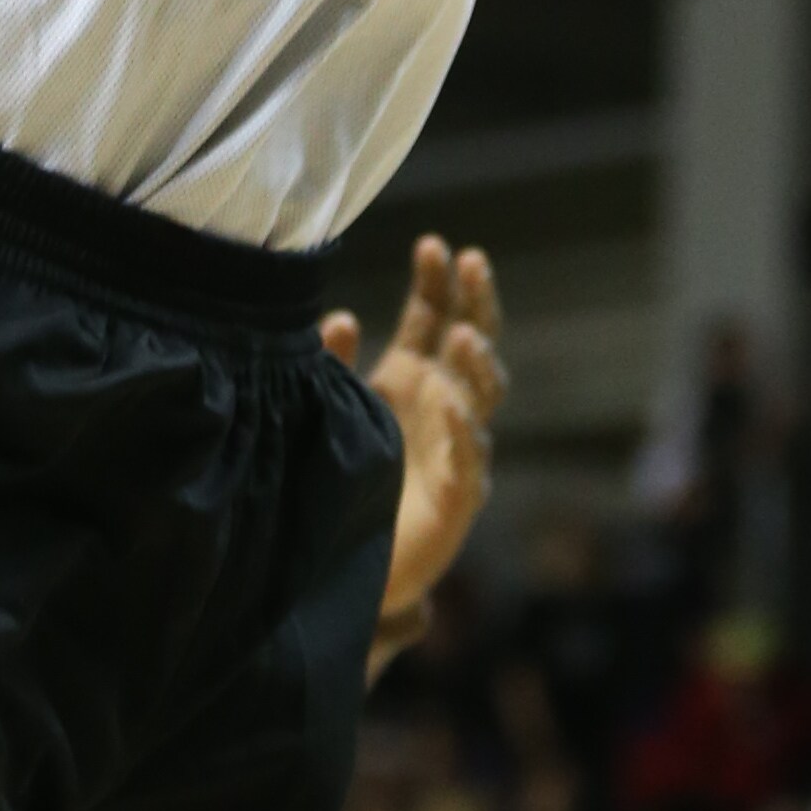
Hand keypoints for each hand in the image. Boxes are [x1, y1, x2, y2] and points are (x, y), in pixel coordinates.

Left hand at [326, 236, 502, 640]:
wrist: (351, 567)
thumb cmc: (345, 481)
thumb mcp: (330, 412)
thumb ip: (333, 366)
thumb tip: (340, 317)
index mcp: (413, 378)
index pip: (433, 318)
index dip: (436, 282)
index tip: (432, 243)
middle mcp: (443, 406)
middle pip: (472, 343)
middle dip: (474, 303)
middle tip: (470, 262)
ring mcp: (458, 450)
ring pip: (480, 398)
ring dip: (474, 363)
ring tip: (460, 335)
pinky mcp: (459, 498)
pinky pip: (470, 460)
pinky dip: (462, 431)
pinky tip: (450, 405)